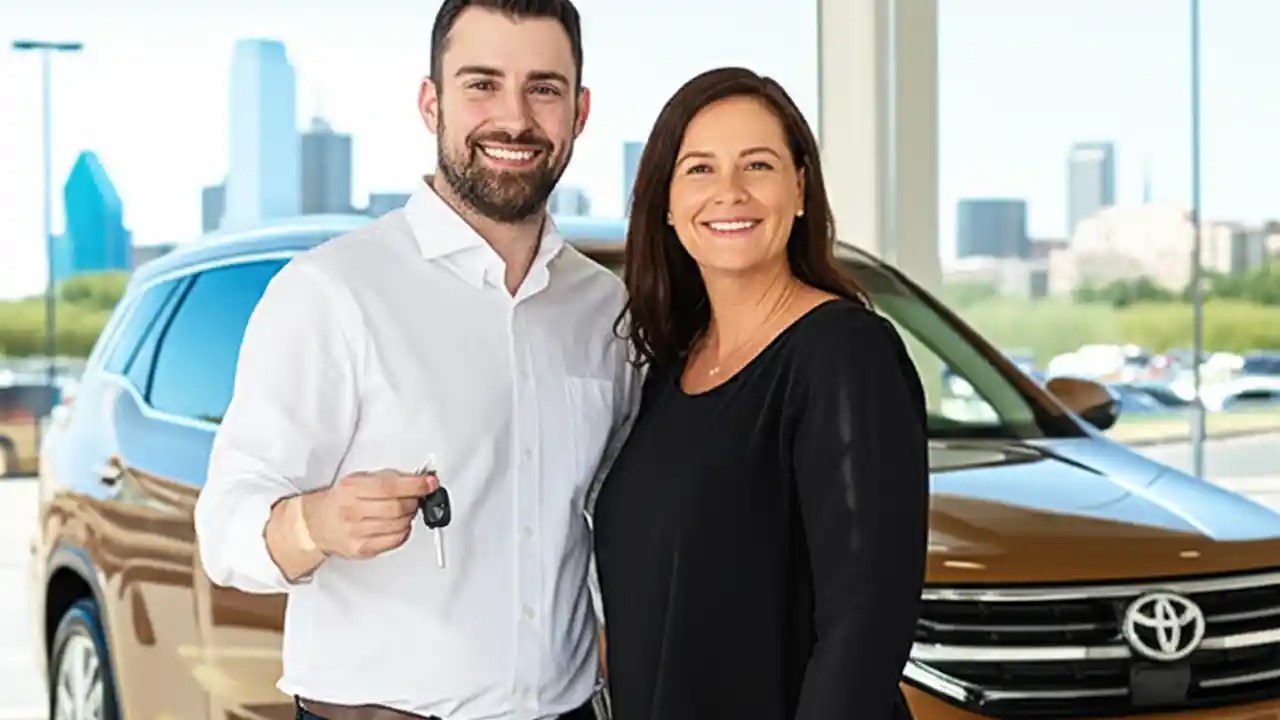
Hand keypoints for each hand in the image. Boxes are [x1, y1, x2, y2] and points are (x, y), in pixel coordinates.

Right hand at [301, 469, 437, 558]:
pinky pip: (395, 540)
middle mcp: (352, 512)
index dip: (414, 485)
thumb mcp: (356, 480)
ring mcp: (357, 533)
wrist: (316, 524)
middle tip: (419, 496)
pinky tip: (399, 523)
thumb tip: (417, 479)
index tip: (429, 483)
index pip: (389, 487)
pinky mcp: (363, 549)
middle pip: (397, 507)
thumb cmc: (339, 501)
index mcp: (351, 489)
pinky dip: (404, 530)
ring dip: (410, 516)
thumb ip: (386, 479)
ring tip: (407, 509)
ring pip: (399, 525)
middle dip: (415, 500)